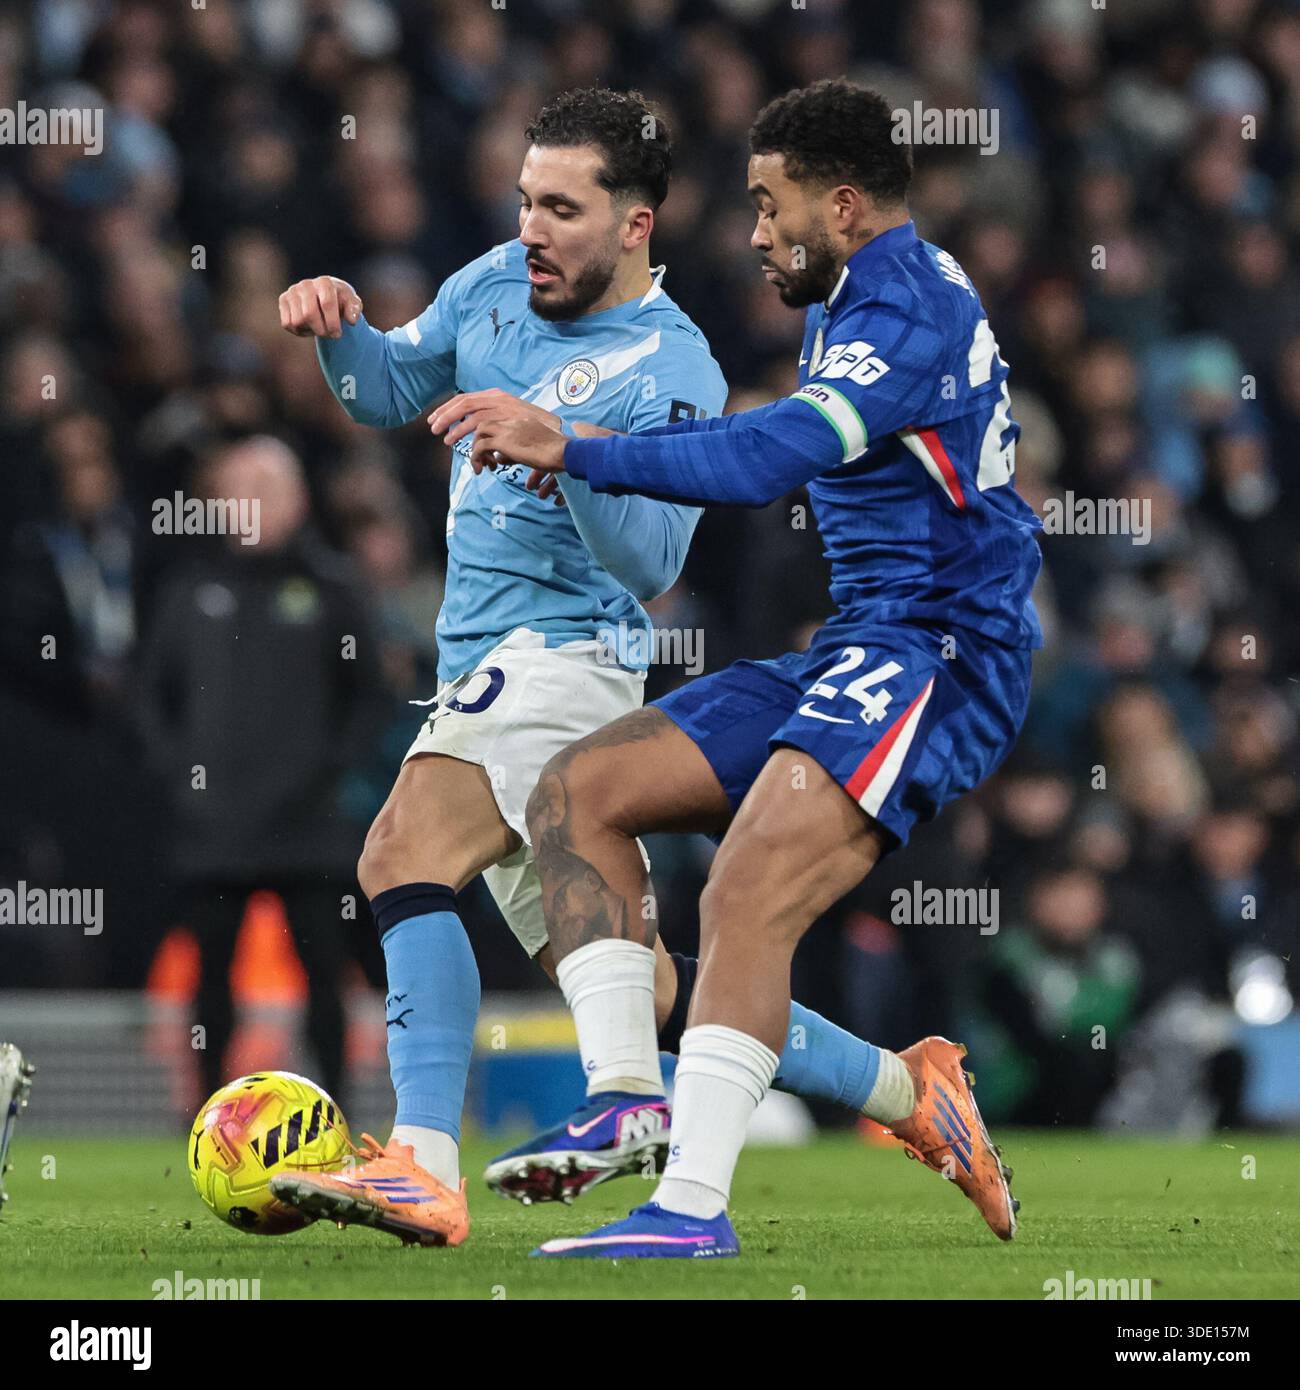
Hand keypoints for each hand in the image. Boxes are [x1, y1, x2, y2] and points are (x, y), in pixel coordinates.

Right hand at [278, 276, 361, 338]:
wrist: (325, 296)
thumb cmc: (340, 300)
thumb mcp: (352, 303)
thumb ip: (354, 309)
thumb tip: (352, 320)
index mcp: (324, 282)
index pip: (327, 304)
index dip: (333, 323)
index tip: (338, 334)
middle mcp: (306, 284)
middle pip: (309, 314)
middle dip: (321, 330)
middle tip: (329, 334)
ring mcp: (292, 291)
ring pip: (297, 321)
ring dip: (310, 330)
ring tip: (319, 327)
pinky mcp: (283, 300)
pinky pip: (287, 323)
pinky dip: (299, 330)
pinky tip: (308, 326)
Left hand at [431, 391, 566, 500]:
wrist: (559, 448)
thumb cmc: (543, 441)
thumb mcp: (521, 428)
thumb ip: (503, 432)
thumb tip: (491, 450)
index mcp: (504, 399)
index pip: (470, 398)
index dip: (452, 407)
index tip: (439, 416)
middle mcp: (502, 404)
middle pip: (464, 404)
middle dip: (445, 415)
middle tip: (433, 427)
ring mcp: (502, 419)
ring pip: (468, 423)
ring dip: (454, 433)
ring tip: (446, 442)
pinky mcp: (502, 436)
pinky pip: (478, 445)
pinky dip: (474, 454)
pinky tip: (476, 462)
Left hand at [470, 415, 566, 480]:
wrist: (564, 451)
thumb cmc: (558, 453)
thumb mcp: (535, 447)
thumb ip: (516, 451)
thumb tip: (500, 458)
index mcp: (522, 420)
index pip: (497, 421)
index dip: (489, 436)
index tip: (489, 452)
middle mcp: (512, 421)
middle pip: (484, 423)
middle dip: (477, 440)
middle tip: (482, 459)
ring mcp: (507, 430)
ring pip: (479, 432)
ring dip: (475, 449)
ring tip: (481, 466)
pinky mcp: (504, 442)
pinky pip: (480, 447)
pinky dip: (476, 457)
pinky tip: (479, 469)